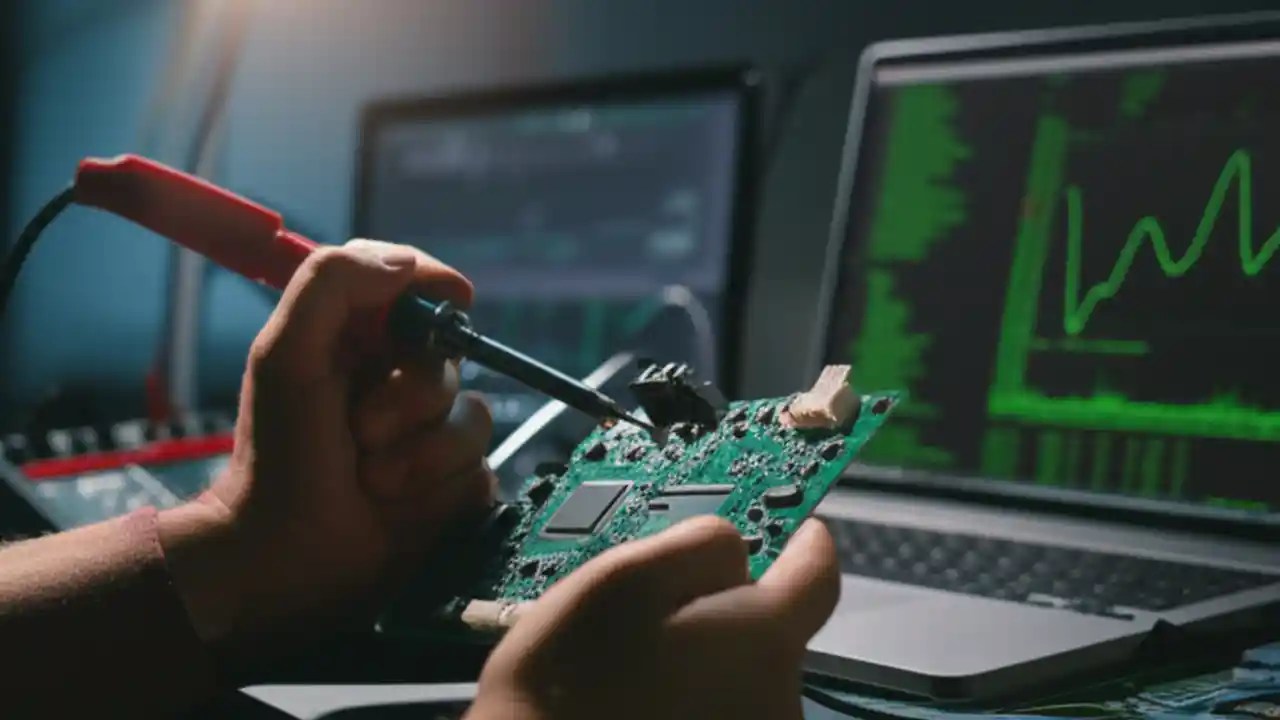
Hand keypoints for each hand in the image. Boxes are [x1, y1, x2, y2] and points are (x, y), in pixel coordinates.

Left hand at [157, 240, 495, 660]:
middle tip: (360, 432)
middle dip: (408, 397)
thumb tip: (407, 264)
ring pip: (474, 419)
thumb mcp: (286, 357)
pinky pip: (480, 472)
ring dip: (420, 455)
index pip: (416, 286)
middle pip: (451, 357)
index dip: (438, 288)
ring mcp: (432, 435)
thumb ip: (332, 286)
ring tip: (371, 481)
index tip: (453, 299)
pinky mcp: (454, 486)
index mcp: (359, 339)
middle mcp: (400, 380)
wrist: (282, 555)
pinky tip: (396, 508)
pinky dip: (436, 492)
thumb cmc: (277, 455)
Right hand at [468, 516, 839, 719]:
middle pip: (774, 632)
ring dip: (710, 663)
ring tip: (637, 669)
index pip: (818, 573)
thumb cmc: (570, 682)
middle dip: (731, 613)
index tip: (796, 530)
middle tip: (660, 614)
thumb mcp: (619, 580)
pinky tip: (642, 704)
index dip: (805, 542)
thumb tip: (736, 549)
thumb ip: (693, 547)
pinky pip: (723, 716)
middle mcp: (781, 700)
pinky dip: (695, 703)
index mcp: (764, 639)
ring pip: (745, 678)